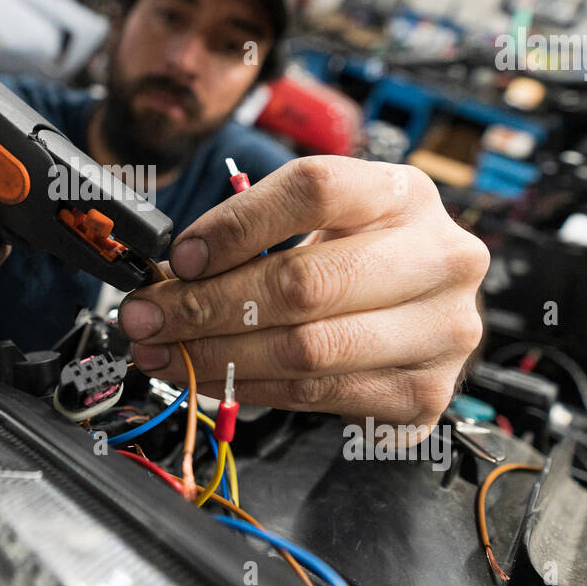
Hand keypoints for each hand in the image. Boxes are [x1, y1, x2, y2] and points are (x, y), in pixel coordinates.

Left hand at [118, 156, 488, 428]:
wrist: (425, 314)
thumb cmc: (359, 257)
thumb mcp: (323, 222)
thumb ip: (254, 234)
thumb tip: (168, 275)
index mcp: (404, 193)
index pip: (313, 190)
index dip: (236, 225)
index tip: (181, 256)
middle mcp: (438, 258)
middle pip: (303, 282)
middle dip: (206, 305)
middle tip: (147, 317)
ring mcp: (439, 330)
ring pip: (305, 349)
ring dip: (216, 354)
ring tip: (163, 352)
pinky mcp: (424, 393)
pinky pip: (314, 394)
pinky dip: (247, 388)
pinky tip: (207, 378)